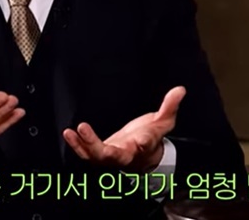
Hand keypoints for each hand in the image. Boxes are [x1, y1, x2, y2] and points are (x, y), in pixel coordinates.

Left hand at [63, 86, 185, 171]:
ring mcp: (111, 158)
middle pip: (111, 156)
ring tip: (71, 132)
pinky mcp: (100, 155)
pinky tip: (68, 133)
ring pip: (95, 157)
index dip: (144, 143)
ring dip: (82, 145)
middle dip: (96, 145)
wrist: (144, 158)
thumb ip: (170, 106)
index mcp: (143, 147)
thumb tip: (180, 90)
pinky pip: (87, 154)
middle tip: (83, 128)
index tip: (142, 140)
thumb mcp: (164, 121)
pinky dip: (77, 145)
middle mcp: (126, 156)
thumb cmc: (152, 138)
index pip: (144, 145)